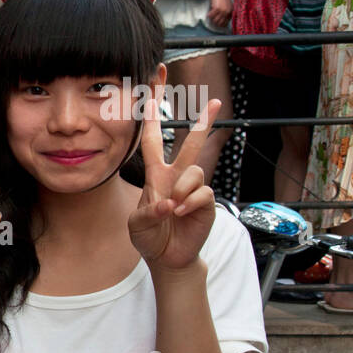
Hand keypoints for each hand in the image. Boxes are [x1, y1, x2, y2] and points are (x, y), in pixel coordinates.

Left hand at [128, 94, 216, 270]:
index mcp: (155, 175)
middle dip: (203, 122)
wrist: (167, 257)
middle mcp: (176, 177)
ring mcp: (193, 188)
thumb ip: (147, 213)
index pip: (152, 140)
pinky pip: (201, 192)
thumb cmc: (149, 236)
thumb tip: (169, 204)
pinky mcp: (206, 201)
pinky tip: (181, 214)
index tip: (154, 95)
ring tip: (173, 209)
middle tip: (215, 101)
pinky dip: (189, 203)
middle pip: (191, 143)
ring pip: (194, 170)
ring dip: (181, 190)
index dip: (152, 118)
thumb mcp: (137, 225)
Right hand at [207, 0, 231, 26]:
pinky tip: (208, 13)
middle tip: (212, 20)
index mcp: (231, 11)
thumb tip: (220, 18)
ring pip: (215, 20)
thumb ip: (226, 11)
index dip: (221, 24)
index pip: (226, 22)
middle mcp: (227, 12)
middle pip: (220, 23)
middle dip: (215, 23)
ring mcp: (222, 10)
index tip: (217, 24)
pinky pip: (211, 16)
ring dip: (212, 19)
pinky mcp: (216, 8)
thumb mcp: (227, 4)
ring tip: (210, 16)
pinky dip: (209, 15)